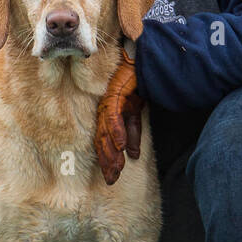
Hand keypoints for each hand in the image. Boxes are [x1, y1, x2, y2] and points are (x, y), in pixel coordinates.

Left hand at [95, 44, 143, 184]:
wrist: (139, 61)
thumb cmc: (135, 85)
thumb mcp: (136, 112)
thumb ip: (133, 133)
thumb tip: (134, 154)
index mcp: (108, 115)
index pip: (104, 142)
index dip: (107, 159)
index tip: (111, 177)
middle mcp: (105, 110)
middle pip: (103, 140)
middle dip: (108, 161)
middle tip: (111, 179)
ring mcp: (109, 102)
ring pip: (106, 131)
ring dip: (111, 151)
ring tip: (115, 168)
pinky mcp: (115, 93)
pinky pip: (114, 115)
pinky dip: (118, 130)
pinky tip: (121, 144)